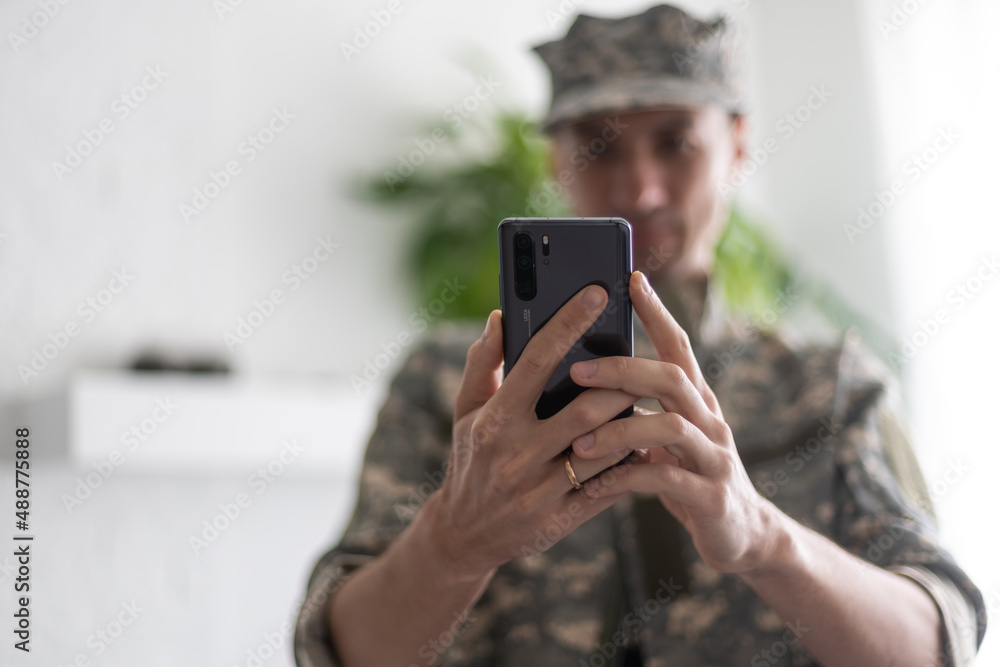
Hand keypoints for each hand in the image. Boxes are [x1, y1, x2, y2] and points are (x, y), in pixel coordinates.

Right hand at [424, 284, 635, 580]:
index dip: (568, 323)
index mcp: (496, 420)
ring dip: (630, 423)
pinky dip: (628, 463)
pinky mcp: (559, 519)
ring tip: (644, 401)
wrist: (464, 533)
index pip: (536, 360)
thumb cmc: (471, 459)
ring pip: (603, 450)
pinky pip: (607, 486)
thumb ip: (482, 363)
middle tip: (640, 362)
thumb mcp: (466, 411)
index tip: (598, 293)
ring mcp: (540, 490)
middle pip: (585, 409)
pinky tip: (640, 444)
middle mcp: (517, 455)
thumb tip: (500, 317)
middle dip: (620, 383)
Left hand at [568, 271, 778, 574]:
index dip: (657, 312)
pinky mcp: (712, 497)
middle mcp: (710, 421)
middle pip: (672, 378)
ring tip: (580, 442)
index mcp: (697, 402)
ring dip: (620, 430)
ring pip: (670, 426)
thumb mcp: (667, 439)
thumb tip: (587, 378)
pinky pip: (666, 480)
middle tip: (576, 370)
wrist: (742, 536)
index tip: (631, 279)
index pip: (679, 346)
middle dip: (623, 369)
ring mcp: (715, 458)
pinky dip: (626, 479)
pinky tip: (594, 486)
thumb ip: (639, 411)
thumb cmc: (688, 477)